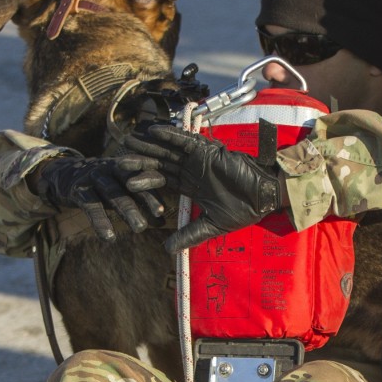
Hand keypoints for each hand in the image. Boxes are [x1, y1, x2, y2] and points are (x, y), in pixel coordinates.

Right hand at [31, 155, 165, 240]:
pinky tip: (109, 237)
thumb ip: (140, 203)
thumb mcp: (121, 190)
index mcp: (125, 167)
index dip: (153, 193)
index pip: (143, 178)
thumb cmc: (102, 185)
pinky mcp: (79, 189)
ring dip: (128, 210)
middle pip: (131, 183)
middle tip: (160, 215)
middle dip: (146, 200)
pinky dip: (101, 222)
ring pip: (113, 193)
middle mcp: (111, 168)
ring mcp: (94, 177)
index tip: (162, 211)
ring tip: (141, 229)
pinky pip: (91, 206)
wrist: (65, 174)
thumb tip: (162, 223)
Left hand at [127, 123, 281, 251]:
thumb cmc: (244, 209)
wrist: (265, 196)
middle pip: (159, 164)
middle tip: (117, 160)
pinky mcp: (208, 150)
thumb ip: (189, 234)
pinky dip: (170, 136)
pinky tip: (152, 132)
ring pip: (167, 151)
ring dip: (148, 146)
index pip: (162, 182)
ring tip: (127, 142)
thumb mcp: (212, 225)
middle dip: (139, 161)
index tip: (123, 182)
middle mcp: (191, 170)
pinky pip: (185, 141)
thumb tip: (167, 250)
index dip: (143, 181)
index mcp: (190, 186)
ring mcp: (198, 159)